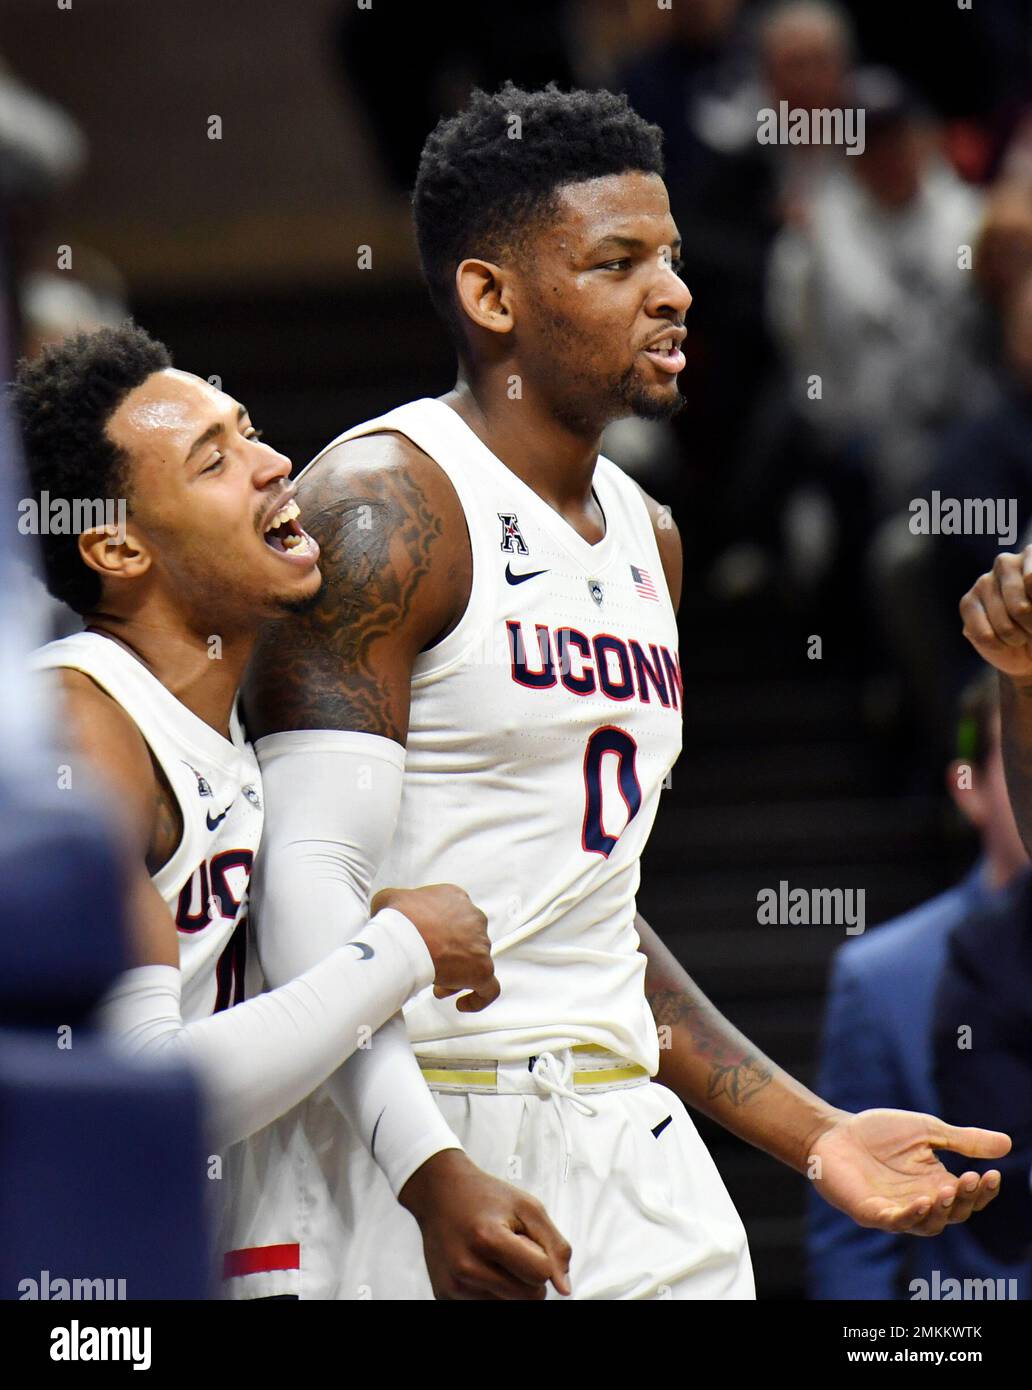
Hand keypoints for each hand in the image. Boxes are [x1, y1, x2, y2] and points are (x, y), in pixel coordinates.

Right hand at [372, 883, 498, 1011]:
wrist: (406, 937)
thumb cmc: (398, 919)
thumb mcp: (388, 900)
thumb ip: (393, 903)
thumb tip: (385, 913)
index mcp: (456, 899)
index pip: (455, 919)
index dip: (442, 936)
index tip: (429, 948)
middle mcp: (473, 918)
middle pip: (467, 941)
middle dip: (450, 956)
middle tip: (433, 968)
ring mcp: (480, 943)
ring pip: (475, 962)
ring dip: (458, 975)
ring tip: (438, 987)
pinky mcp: (483, 968)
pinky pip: (489, 988)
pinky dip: (479, 998)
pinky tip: (462, 1004)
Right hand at [399, 1149, 571, 1299]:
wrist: (439, 1193)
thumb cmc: (486, 1196)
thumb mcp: (528, 1207)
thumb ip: (555, 1246)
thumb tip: (564, 1288)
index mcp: (489, 1239)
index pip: (540, 1274)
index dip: (542, 1257)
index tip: (526, 1240)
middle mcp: (467, 1267)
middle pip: (528, 1296)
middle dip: (529, 1274)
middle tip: (511, 1246)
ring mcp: (454, 1285)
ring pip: (510, 1306)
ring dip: (511, 1284)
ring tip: (494, 1255)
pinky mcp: (444, 1295)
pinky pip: (488, 1306)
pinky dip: (493, 1291)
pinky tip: (481, 1265)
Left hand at [809, 1108, 1009, 1234]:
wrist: (833, 1132)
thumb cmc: (878, 1133)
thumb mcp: (927, 1132)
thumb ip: (963, 1141)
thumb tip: (1007, 1144)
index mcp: (936, 1184)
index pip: (968, 1198)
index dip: (983, 1192)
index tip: (993, 1173)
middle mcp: (919, 1202)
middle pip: (953, 1214)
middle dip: (966, 1199)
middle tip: (971, 1179)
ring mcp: (895, 1210)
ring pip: (928, 1225)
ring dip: (941, 1211)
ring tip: (948, 1190)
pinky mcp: (871, 1212)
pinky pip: (895, 1222)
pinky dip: (911, 1215)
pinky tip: (922, 1201)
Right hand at [960, 548, 1031, 680]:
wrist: (1030, 646)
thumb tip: (1021, 607)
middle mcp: (1006, 562)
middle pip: (1021, 608)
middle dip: (1031, 629)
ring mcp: (984, 581)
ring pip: (1003, 625)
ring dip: (1017, 639)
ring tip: (1020, 635)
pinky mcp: (967, 603)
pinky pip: (984, 635)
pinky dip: (999, 646)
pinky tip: (1002, 640)